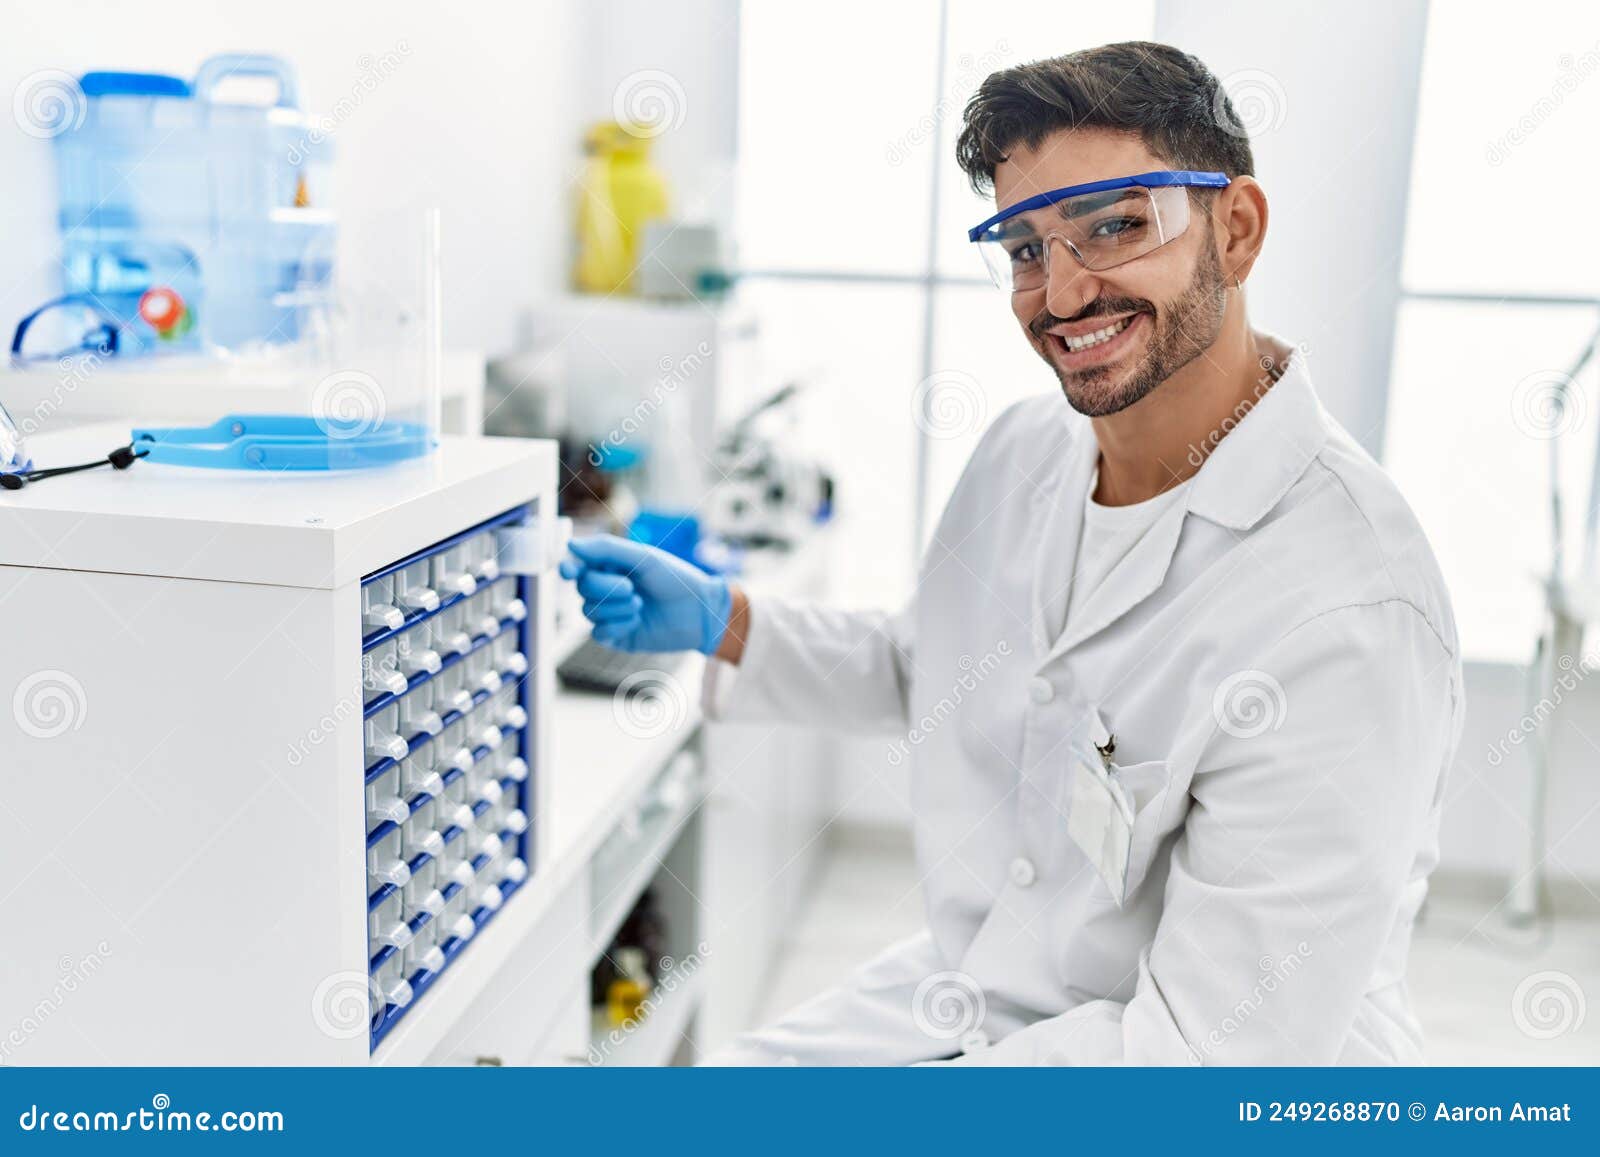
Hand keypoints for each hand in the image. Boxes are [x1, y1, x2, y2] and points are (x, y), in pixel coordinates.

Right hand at [559, 534, 732, 654]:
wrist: (700, 611)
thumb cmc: (675, 579)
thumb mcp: (643, 558)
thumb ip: (606, 549)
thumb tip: (570, 545)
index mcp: (611, 566)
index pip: (578, 565)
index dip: (569, 567)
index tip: (568, 570)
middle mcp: (606, 589)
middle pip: (582, 588)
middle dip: (606, 588)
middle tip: (632, 588)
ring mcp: (610, 613)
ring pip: (588, 611)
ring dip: (616, 607)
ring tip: (640, 604)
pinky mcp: (617, 636)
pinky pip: (599, 633)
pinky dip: (617, 626)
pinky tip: (637, 621)